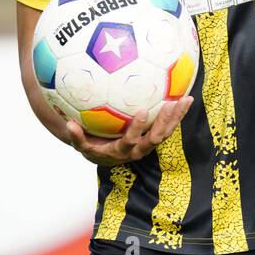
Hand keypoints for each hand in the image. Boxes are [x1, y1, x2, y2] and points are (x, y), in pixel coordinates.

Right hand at [63, 96, 193, 166]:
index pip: (132, 141)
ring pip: (166, 132)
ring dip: (177, 117)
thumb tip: (68, 124)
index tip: (143, 111)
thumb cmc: (93, 147)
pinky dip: (177, 113)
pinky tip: (185, 97)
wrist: (106, 156)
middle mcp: (139, 150)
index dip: (138, 128)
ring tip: (186, 99)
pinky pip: (169, 126)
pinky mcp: (156, 137)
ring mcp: (149, 144)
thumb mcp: (83, 145)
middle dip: (164, 122)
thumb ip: (77, 137)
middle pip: (156, 138)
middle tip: (171, 104)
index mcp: (122, 151)